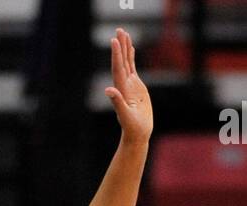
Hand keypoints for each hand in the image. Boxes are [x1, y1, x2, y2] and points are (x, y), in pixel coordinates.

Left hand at [105, 28, 152, 146]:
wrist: (138, 133)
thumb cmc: (133, 128)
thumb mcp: (126, 116)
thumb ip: (117, 103)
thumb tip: (108, 90)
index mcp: (121, 90)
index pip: (118, 68)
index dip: (116, 55)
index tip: (115, 40)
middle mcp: (123, 85)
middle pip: (121, 62)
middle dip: (120, 46)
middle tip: (119, 30)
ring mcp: (129, 84)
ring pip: (126, 62)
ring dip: (125, 48)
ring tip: (124, 33)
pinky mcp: (135, 86)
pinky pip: (132, 68)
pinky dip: (131, 57)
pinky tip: (131, 48)